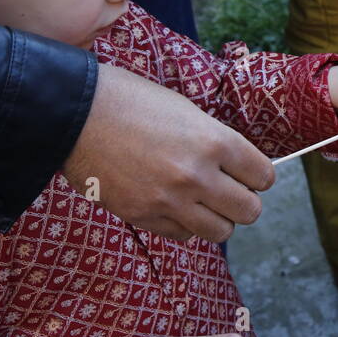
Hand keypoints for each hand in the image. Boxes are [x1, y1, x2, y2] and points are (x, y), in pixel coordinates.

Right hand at [64, 64, 272, 242]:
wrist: (73, 112)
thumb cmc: (130, 101)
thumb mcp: (186, 111)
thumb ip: (215, 142)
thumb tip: (238, 167)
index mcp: (214, 141)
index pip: (264, 177)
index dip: (258, 176)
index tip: (248, 174)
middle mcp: (197, 175)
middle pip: (250, 211)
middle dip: (243, 202)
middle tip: (229, 191)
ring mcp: (169, 200)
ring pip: (221, 232)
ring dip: (217, 218)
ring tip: (203, 202)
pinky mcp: (143, 216)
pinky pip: (183, 235)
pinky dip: (184, 224)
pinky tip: (173, 205)